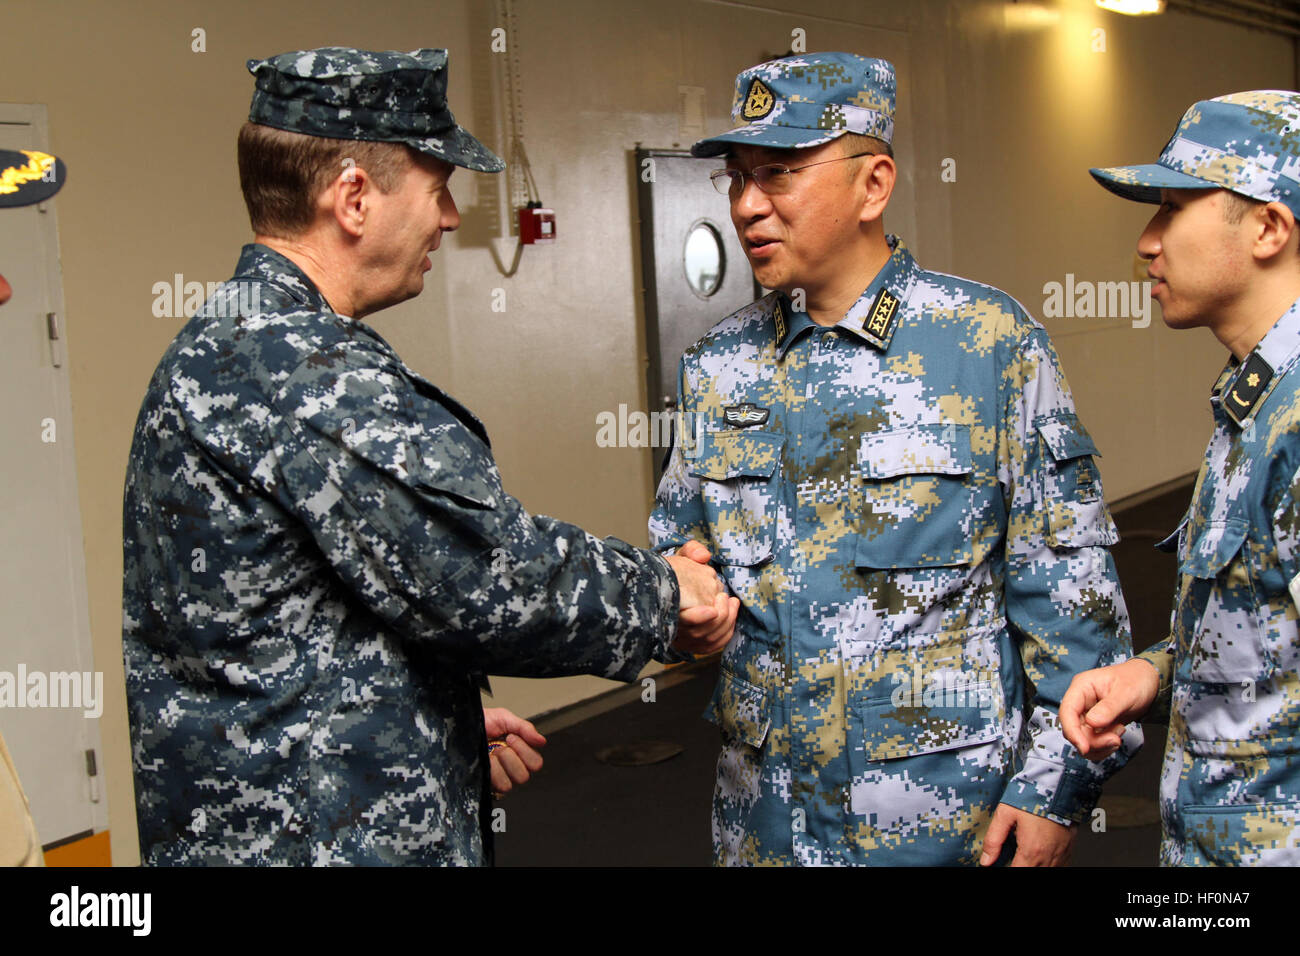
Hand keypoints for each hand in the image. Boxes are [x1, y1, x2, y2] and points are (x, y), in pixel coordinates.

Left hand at [483, 706, 545, 796]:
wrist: (460, 726)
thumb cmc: (481, 722)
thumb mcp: (504, 718)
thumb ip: (525, 728)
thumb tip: (542, 741)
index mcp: (520, 753)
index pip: (536, 763)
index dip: (524, 750)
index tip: (511, 737)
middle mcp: (512, 768)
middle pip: (525, 775)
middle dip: (512, 757)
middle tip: (501, 745)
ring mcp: (500, 777)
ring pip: (512, 782)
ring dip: (501, 764)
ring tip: (491, 753)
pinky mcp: (488, 784)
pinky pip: (499, 786)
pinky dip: (492, 771)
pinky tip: (486, 761)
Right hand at [666, 540, 738, 655]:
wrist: (667, 588)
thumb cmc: (676, 572)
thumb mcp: (682, 556)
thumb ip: (692, 551)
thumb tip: (703, 557)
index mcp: (667, 605)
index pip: (681, 620)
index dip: (697, 618)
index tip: (712, 610)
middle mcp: (673, 626)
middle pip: (699, 633)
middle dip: (720, 616)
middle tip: (724, 597)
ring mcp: (683, 638)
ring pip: (708, 639)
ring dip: (726, 622)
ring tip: (731, 602)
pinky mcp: (694, 644)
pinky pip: (712, 646)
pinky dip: (725, 634)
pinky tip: (731, 615)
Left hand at [979, 803, 1074, 865]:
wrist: (1058, 784)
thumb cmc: (1032, 795)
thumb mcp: (1005, 814)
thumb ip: (994, 839)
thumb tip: (986, 860)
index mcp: (1032, 850)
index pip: (1018, 872)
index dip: (1008, 869)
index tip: (1004, 864)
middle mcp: (1048, 856)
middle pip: (1031, 872)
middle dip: (1021, 866)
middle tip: (1015, 857)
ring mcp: (1061, 853)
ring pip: (1047, 870)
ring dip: (1034, 865)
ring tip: (1025, 854)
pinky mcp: (1069, 848)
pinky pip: (1060, 864)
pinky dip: (1048, 863)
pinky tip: (1039, 854)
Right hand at [1060, 658, 1158, 759]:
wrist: (1148, 682)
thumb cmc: (1136, 680)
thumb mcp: (1126, 692)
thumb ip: (1109, 708)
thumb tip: (1092, 723)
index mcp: (1081, 688)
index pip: (1067, 712)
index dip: (1072, 731)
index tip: (1084, 747)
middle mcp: (1080, 702)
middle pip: (1074, 729)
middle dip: (1094, 741)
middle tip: (1116, 739)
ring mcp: (1087, 715)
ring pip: (1083, 739)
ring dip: (1101, 745)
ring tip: (1120, 732)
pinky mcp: (1096, 725)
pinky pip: (1093, 743)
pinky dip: (1104, 746)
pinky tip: (1117, 735)